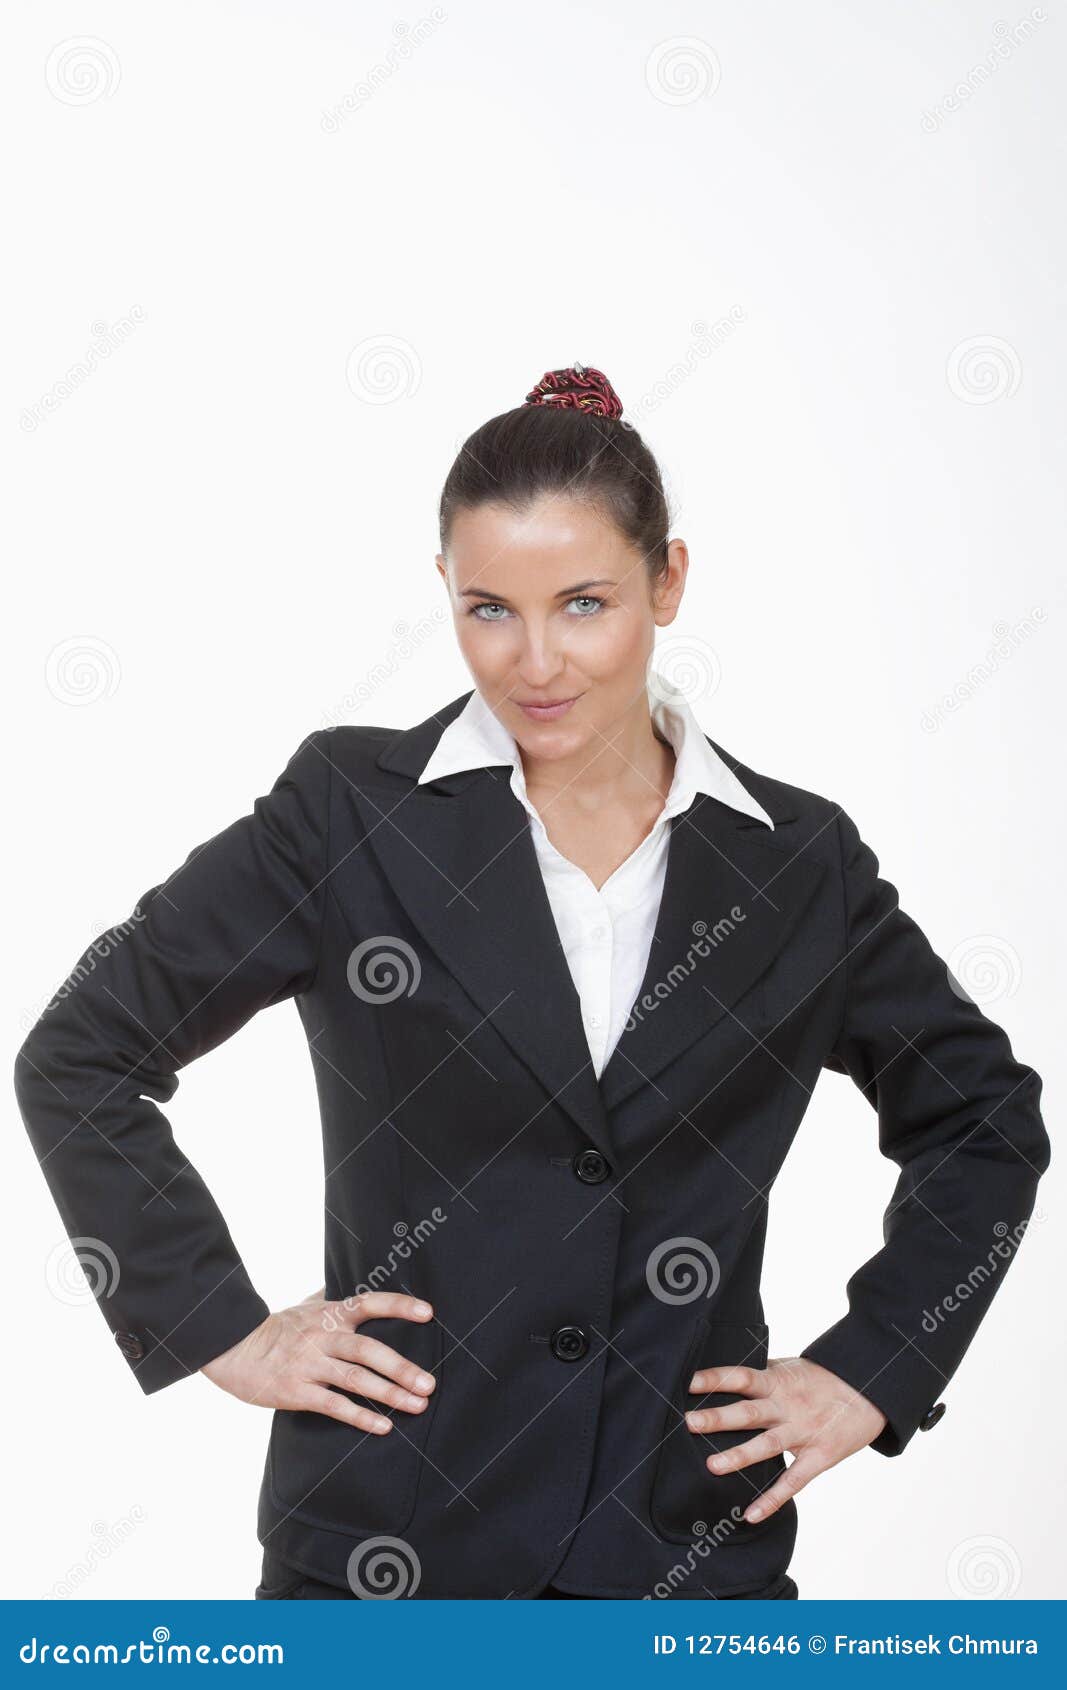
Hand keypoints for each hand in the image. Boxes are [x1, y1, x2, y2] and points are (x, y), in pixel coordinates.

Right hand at [200, 1289, 436, 1431]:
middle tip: (429, 1384)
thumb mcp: (305, 1305)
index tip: (428, 1313)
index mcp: (329, 1313)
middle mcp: (323, 1336)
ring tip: (418, 1406)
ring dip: (390, 1393)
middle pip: (368, 1350)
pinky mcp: (297, 1391)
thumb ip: (331, 1296)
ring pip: (355, 1379)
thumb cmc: (275, 1327)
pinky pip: (333, 1405)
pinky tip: (383, 1426)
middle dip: (401, 1367)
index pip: (369, 1303)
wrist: (232, 1348)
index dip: (399, 1306)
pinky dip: (360, 1416)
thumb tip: (349, 1281)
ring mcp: (310, 1364)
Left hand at [685, 1354, 886, 1522]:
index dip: (716, 1378)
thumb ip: (761, 1375)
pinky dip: (772, 1500)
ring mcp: (804, 1432)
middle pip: (749, 1412)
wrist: (870, 1389)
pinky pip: (794, 1481)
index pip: (742, 1376)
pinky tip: (750, 1514)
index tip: (688, 1383)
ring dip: (739, 1456)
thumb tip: (724, 1376)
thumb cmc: (822, 1378)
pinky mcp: (819, 1456)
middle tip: (688, 1423)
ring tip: (711, 1466)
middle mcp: (788, 1406)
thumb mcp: (791, 1368)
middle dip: (719, 1418)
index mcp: (779, 1381)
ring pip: (767, 1445)